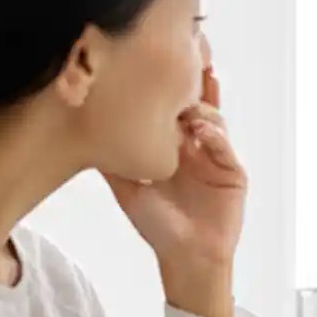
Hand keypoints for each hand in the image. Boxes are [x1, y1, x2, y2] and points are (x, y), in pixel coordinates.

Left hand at [104, 68, 242, 316]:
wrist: (184, 256)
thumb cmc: (156, 224)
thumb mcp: (126, 186)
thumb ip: (112, 159)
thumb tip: (83, 128)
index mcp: (173, 144)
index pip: (171, 107)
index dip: (167, 87)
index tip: (155, 62)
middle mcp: (196, 145)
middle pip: (197, 104)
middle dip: (193, 83)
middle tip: (185, 61)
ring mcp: (216, 156)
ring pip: (213, 120)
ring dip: (200, 109)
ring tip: (187, 106)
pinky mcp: (232, 172)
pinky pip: (225, 147)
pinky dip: (215, 136)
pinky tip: (201, 131)